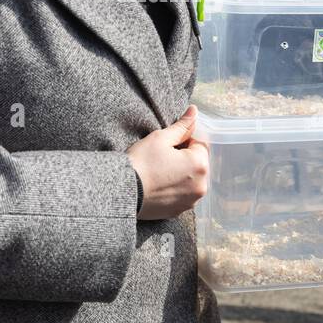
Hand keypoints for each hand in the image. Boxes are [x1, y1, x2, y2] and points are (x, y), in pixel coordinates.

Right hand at [127, 105, 210, 219]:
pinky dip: (174, 188)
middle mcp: (201, 186)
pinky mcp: (179, 211)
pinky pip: (182, 195)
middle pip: (198, 164)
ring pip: (191, 180)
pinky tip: (158, 184)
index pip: (201, 144)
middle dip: (185, 158)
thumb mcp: (160, 138)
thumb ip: (182, 126)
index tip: (169, 143)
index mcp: (200, 165)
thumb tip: (194, 111)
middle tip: (162, 156)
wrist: (122, 192)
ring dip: (181, 174)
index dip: (185, 140)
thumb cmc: (141, 163)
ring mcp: (191, 201)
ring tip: (159, 171)